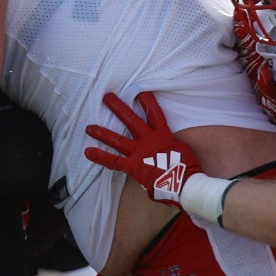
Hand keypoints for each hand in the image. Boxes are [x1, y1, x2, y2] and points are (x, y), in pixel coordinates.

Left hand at [83, 91, 200, 206]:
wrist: (185, 183)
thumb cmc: (188, 168)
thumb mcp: (182, 150)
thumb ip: (170, 146)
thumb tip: (167, 148)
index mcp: (164, 135)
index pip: (155, 114)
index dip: (147, 102)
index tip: (139, 92)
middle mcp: (149, 141)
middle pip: (131, 120)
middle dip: (118, 108)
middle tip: (107, 97)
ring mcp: (140, 153)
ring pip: (117, 140)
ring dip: (102, 133)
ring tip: (89, 127)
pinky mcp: (133, 166)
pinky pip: (113, 161)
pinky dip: (100, 157)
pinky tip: (88, 152)